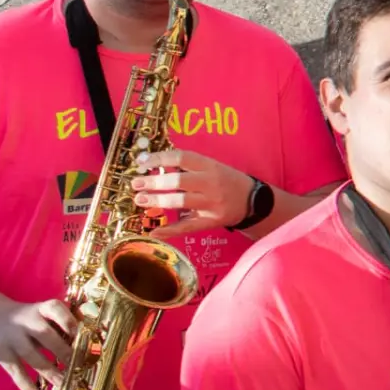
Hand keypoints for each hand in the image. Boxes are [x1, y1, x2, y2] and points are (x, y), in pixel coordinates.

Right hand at [0, 296, 75, 389]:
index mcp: (41, 308)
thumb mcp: (43, 315)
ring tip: (62, 384)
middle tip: (76, 365)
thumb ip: (60, 327)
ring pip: (31, 355)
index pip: (55, 308)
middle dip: (62, 350)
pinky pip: (15, 371)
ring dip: (48, 371)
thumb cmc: (29, 320)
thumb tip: (85, 347)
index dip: (67, 320)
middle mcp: (26, 321)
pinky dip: (25, 385)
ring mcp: (12, 338)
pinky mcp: (1, 354)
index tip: (79, 334)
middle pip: (44, 334)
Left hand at [132, 149, 256, 236]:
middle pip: (178, 181)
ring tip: (140, 199)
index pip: (182, 158)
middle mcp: (211, 183)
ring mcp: (211, 203)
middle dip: (154, 182)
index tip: (142, 162)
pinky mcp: (212, 221)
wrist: (253, 200)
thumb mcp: (213, 167)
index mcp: (211, 166)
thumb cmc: (228, 181)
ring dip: (157, 201)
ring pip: (180, 202)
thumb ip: (189, 167)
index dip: (159, 158)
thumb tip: (155, 167)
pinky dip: (169, 231)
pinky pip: (188, 226)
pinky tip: (154, 232)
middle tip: (136, 183)